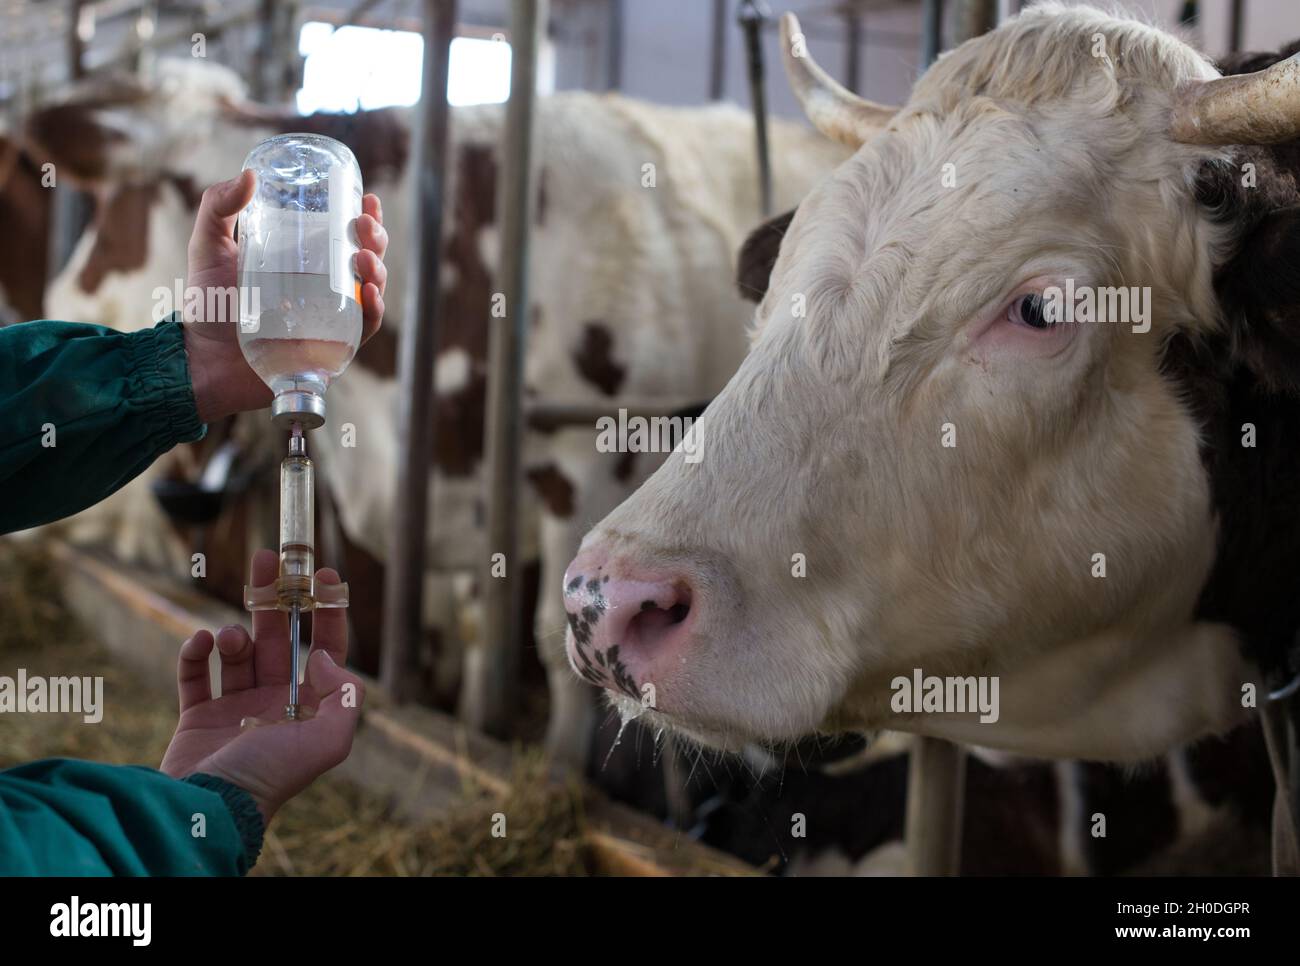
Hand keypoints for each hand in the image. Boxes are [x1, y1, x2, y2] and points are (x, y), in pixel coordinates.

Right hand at [160, 549, 365, 822]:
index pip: (326, 651)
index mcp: (308, 710)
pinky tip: (200, 643)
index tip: (324, 574)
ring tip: (230, 637)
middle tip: (268, 559)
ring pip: (237, 653)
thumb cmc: (269, 776)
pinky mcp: (195, 717)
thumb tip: (326, 659)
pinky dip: (195, 653)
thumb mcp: (328, 741)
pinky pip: (196, 673)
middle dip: (275, 599)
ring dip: (234, 633)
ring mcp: (233, 710)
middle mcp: (274, 705)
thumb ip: (344, 697)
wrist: (207, 809)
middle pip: (278, 640)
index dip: (328, 612)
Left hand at [182, 171, 388, 422]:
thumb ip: (218, 206)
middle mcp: (324, 289)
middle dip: (376, 239)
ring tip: (364, 258)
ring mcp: (330, 318)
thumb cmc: (207, 305)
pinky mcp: (330, 347)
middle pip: (366, 259)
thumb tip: (249, 174)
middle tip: (364, 226)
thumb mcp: (208, 246)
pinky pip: (362, 328)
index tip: (368, 199)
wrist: (203, 358)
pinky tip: (369, 294)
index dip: (365, 218)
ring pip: (371, 291)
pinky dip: (373, 311)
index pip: (344, 236)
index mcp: (305, 262)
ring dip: (378, 270)